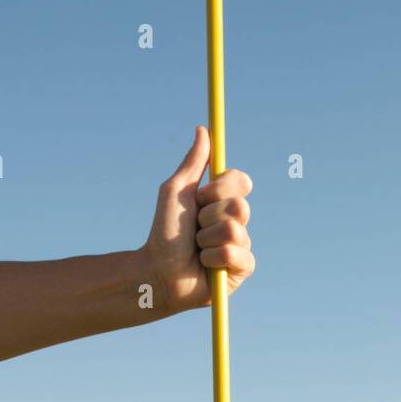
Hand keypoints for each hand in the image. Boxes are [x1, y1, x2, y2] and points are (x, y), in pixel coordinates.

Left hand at [142, 126, 253, 314]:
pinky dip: (213, 258)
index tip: (201, 197)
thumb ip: (193, 163)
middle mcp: (236, 221)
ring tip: (196, 249)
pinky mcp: (242, 269)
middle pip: (240, 206)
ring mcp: (241, 245)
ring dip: (206, 239)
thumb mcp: (176, 192)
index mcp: (223, 201)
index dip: (220, 188)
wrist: (158, 271)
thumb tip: (203, 130)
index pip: (241, 181)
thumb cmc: (165, 233)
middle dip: (208, 216)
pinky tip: (204, 266)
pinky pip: (236, 254)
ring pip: (235, 231)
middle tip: (194, 228)